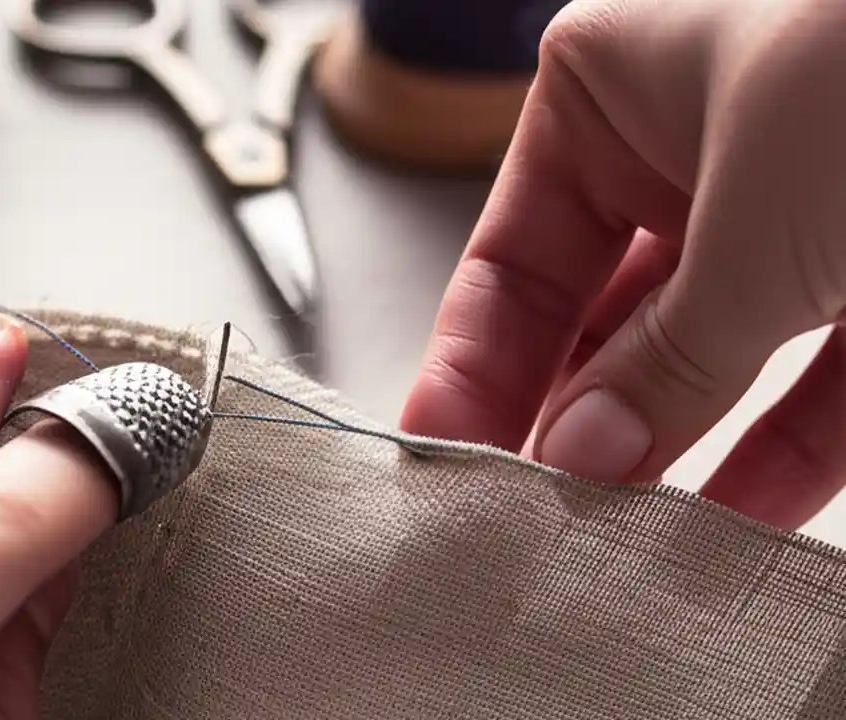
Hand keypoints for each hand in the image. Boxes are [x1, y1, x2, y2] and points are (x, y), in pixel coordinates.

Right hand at [402, 0, 845, 529]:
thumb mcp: (753, 221)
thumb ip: (664, 357)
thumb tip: (582, 453)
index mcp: (615, 89)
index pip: (510, 256)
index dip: (470, 365)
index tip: (439, 454)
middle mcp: (693, 147)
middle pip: (599, 319)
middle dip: (569, 420)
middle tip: (524, 511)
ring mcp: (787, 209)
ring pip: (701, 359)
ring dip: (667, 452)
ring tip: (615, 536)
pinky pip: (810, 380)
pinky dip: (776, 453)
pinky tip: (727, 520)